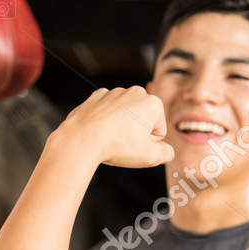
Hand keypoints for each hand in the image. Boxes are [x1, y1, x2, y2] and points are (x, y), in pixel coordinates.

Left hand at [59, 86, 173, 168]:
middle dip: (136, 133)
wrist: (81, 139)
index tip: (136, 146)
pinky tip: (100, 131)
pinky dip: (105, 121)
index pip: (158, 131)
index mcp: (152, 103)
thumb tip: (167, 150)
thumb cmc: (116, 146)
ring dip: (120, 127)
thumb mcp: (150, 157)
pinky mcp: (97, 97)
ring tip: (110, 138)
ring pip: (124, 116)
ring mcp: (114, 93)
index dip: (148, 144)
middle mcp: (135, 93)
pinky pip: (107, 112)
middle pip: (142, 121)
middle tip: (124, 143)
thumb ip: (166, 153)